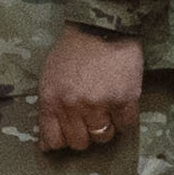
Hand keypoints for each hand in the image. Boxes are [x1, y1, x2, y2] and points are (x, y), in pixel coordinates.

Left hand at [38, 25, 145, 153]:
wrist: (99, 30)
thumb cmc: (71, 52)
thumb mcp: (49, 78)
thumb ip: (49, 109)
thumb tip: (48, 144)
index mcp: (51, 100)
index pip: (54, 140)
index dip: (62, 142)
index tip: (68, 136)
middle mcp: (73, 106)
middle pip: (79, 143)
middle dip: (84, 136)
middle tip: (88, 122)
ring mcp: (100, 104)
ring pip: (102, 137)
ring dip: (104, 129)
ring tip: (105, 112)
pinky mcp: (125, 100)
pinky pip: (125, 126)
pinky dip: (122, 121)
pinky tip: (118, 106)